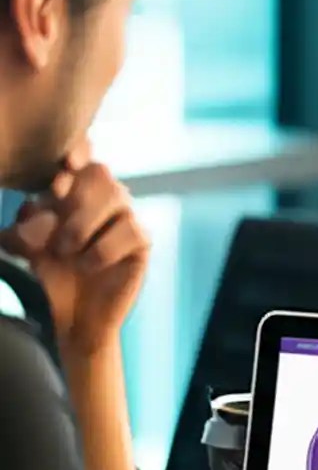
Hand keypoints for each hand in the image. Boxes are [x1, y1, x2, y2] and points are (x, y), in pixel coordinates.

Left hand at [0, 157, 148, 352]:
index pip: (83, 157)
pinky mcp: (141, 242)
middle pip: (99, 172)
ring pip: (117, 195)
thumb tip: (39, 213)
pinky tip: (89, 266)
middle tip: (54, 230)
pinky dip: (104, 249)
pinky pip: (131, 229)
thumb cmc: (51, 276)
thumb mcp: (26, 250)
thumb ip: (23, 229)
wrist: (74, 318)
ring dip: (84, 223)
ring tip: (66, 251)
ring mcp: (125, 218)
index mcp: (74, 190)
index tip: (63, 168)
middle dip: (74, 197)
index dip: (78, 151)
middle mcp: (103, 198)